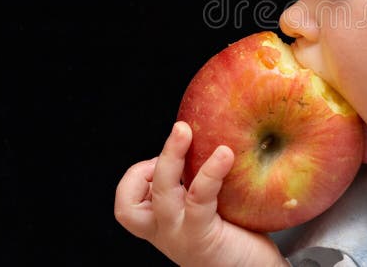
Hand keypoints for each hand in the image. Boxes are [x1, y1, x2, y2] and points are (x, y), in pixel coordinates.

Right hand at [114, 122, 286, 266]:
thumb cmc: (238, 234)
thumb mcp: (209, 204)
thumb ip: (200, 178)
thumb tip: (214, 131)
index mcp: (160, 222)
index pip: (128, 201)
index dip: (138, 176)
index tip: (169, 161)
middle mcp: (163, 231)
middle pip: (133, 198)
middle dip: (155, 159)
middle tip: (180, 128)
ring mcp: (179, 236)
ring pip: (162, 193)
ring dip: (172, 157)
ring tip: (185, 131)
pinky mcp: (202, 237)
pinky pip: (198, 199)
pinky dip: (209, 173)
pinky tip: (224, 155)